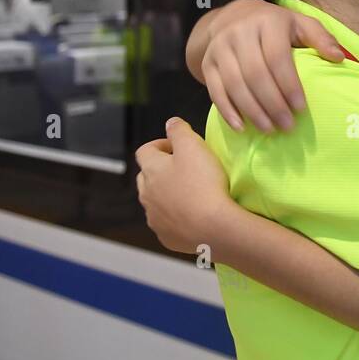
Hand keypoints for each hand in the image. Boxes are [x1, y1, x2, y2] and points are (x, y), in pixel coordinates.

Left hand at [136, 117, 230, 253]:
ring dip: (168, 195)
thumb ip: (179, 130)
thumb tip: (170, 123)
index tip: (178, 147)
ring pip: (155, 202)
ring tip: (191, 194)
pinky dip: (176, 218)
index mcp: (151, 170)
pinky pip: (167, 224)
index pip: (145, 151)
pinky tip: (193, 216)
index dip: (161, 145)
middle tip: (185, 169)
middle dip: (161, 171)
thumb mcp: (193, 146)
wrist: (213, 226)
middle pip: (146, 177)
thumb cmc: (203, 183)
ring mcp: (155, 218)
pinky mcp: (166, 237)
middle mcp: (146, 195)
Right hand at [201, 0, 344, 131]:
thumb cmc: (276, 26)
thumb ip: (320, 38)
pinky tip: (242, 127)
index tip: (301, 108)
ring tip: (269, 130)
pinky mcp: (208, 63)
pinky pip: (215, 90)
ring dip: (252, 111)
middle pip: (255, 74)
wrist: (233, 16)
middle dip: (272, 104)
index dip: (289, 85)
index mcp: (267, 22)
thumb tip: (338, 58)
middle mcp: (239, 33)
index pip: (277, 57)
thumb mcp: (300, 24)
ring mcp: (220, 48)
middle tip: (287, 126)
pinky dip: (228, 111)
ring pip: (234, 84)